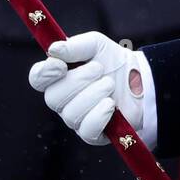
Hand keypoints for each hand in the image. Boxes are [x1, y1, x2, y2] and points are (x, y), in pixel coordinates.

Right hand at [28, 32, 155, 148]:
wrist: (142, 81)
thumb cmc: (112, 62)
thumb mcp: (96, 45)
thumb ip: (74, 46)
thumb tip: (53, 50)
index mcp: (57, 77)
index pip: (37, 78)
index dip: (44, 73)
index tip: (60, 65)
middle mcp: (62, 100)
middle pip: (53, 97)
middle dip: (79, 81)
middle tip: (99, 69)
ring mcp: (75, 119)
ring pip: (71, 114)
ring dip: (94, 94)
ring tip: (110, 84)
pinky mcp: (92, 134)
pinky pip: (87, 130)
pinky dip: (100, 115)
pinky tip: (111, 105)